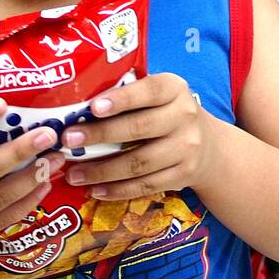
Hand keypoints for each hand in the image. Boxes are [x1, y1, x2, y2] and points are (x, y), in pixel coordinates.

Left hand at [59, 74, 220, 199]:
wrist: (208, 146)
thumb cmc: (167, 114)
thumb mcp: (158, 97)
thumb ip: (128, 96)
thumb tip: (75, 107)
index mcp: (175, 89)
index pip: (149, 90)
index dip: (122, 99)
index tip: (93, 108)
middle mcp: (185, 116)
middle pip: (139, 128)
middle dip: (100, 135)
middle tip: (69, 141)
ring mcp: (187, 147)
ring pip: (139, 162)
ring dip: (102, 170)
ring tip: (73, 174)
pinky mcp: (183, 175)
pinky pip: (146, 185)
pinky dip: (118, 190)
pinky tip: (95, 189)